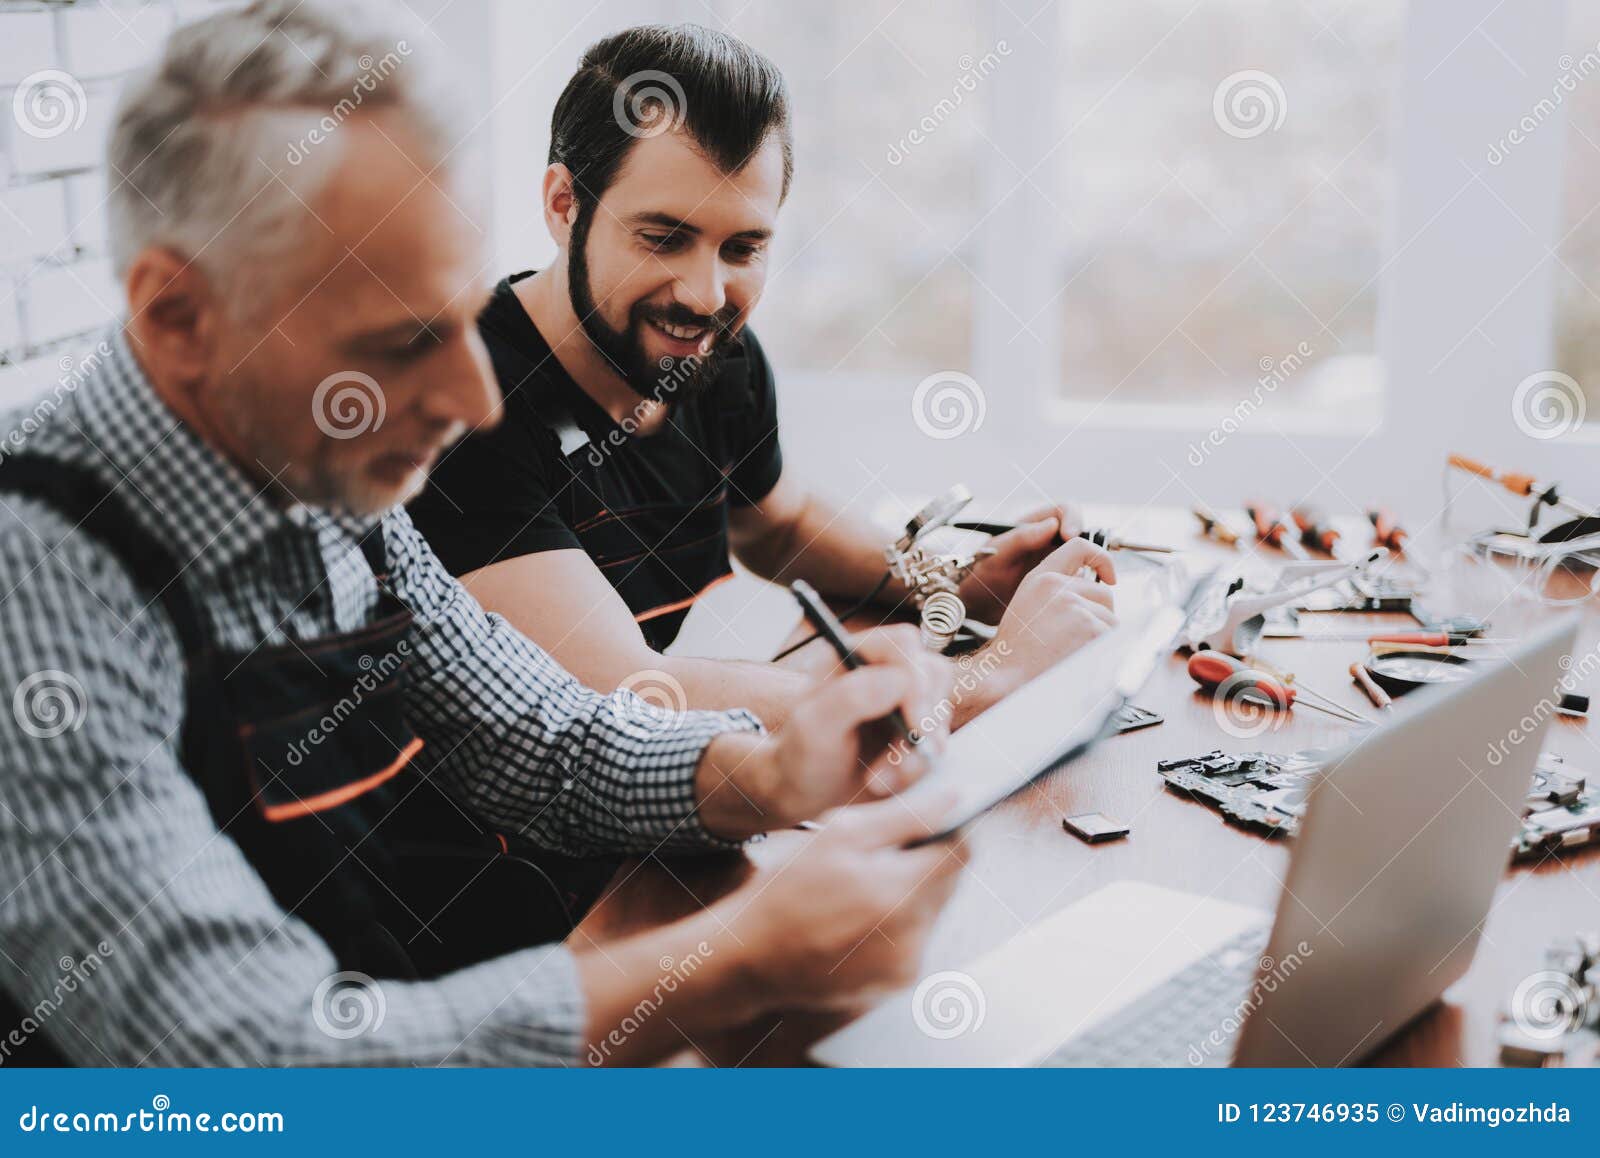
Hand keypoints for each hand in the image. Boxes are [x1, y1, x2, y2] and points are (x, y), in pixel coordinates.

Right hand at [727, 795, 966, 1011]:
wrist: (751, 957)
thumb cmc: (787, 890)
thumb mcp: (836, 836)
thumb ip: (902, 816)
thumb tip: (954, 799)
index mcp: (899, 893)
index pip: (961, 852)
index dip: (948, 830)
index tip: (925, 824)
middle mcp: (913, 936)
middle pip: (949, 882)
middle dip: (923, 862)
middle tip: (876, 858)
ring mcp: (907, 964)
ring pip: (932, 910)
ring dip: (910, 892)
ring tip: (859, 891)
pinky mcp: (897, 982)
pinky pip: (916, 939)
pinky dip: (898, 923)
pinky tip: (857, 920)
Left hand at [764, 625, 953, 819]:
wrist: (806, 792)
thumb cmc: (801, 755)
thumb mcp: (813, 727)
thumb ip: (850, 698)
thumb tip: (899, 680)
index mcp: (853, 655)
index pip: (903, 643)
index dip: (915, 679)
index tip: (914, 722)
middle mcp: (882, 671)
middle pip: (933, 674)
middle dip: (922, 722)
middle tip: (900, 759)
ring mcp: (903, 700)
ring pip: (938, 713)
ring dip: (915, 754)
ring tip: (876, 779)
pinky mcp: (915, 730)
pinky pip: (936, 743)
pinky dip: (916, 768)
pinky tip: (885, 781)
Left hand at [957, 502, 1086, 621]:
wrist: (976, 603)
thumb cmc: (980, 573)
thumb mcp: (997, 554)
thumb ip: (1022, 538)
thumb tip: (1051, 525)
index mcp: (1034, 525)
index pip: (1064, 510)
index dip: (1073, 519)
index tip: (1071, 535)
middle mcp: (1049, 540)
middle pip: (1081, 533)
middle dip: (1089, 545)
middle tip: (1089, 561)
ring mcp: (1055, 561)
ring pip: (1084, 557)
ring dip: (1090, 566)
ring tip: (1087, 580)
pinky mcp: (1059, 581)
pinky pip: (1079, 579)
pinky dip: (1084, 584)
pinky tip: (1079, 593)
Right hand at [978, 538, 1117, 699]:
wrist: (1006, 678)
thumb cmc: (1015, 652)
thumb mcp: (1029, 608)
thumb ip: (1057, 593)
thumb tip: (1093, 590)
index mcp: (1042, 579)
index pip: (1079, 547)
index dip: (1102, 559)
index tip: (1109, 576)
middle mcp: (1059, 588)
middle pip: (1104, 594)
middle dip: (1100, 615)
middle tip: (1077, 639)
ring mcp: (1076, 606)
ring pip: (1111, 620)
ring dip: (1100, 638)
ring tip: (1071, 652)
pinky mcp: (1091, 628)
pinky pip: (1113, 639)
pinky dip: (1103, 653)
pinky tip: (1078, 660)